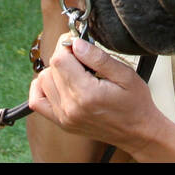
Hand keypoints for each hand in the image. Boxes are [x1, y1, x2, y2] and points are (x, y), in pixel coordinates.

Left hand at [28, 36, 163, 151]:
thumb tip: (76, 43)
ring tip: (76, 71)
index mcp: (86, 94)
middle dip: (64, 55)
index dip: (67, 45)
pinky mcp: (61, 122)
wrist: (137, 132)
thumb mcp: (125, 75)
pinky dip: (43, 87)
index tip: (79, 42)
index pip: (60, 59)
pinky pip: (37, 101)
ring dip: (56, 70)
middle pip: (51, 68)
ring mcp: (64, 117)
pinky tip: (58, 82)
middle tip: (82, 56)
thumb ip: (99, 58)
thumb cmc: (135, 104)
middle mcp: (71, 107)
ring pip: (43, 80)